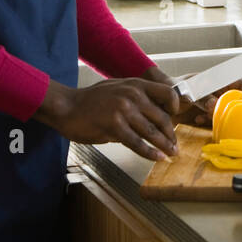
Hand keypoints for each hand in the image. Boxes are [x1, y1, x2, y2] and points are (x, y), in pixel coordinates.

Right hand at [33, 76, 179, 160]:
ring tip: (171, 153)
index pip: (167, 93)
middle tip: (174, 145)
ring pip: (152, 131)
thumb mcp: (117, 88)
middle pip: (162, 117)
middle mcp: (133, 95)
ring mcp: (123, 109)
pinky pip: (137, 143)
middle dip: (170, 134)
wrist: (66, 106)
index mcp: (136, 84)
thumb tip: (153, 116)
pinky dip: (150, 153)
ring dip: (164, 145)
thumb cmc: (91, 100)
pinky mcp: (114, 125)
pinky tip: (157, 158)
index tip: (174, 118)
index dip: (175, 107)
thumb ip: (136, 98)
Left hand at [141, 65, 241, 128]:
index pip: (238, 83)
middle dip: (229, 109)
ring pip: (223, 114)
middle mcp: (214, 94)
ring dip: (216, 118)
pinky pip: (212, 123)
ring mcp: (209, 106)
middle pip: (233, 102)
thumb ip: (201, 97)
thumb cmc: (169, 89)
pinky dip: (207, 124)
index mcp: (214, 82)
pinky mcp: (202, 117)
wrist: (153, 100)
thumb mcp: (185, 91)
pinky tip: (196, 122)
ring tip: (202, 118)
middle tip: (218, 113)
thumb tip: (215, 104)